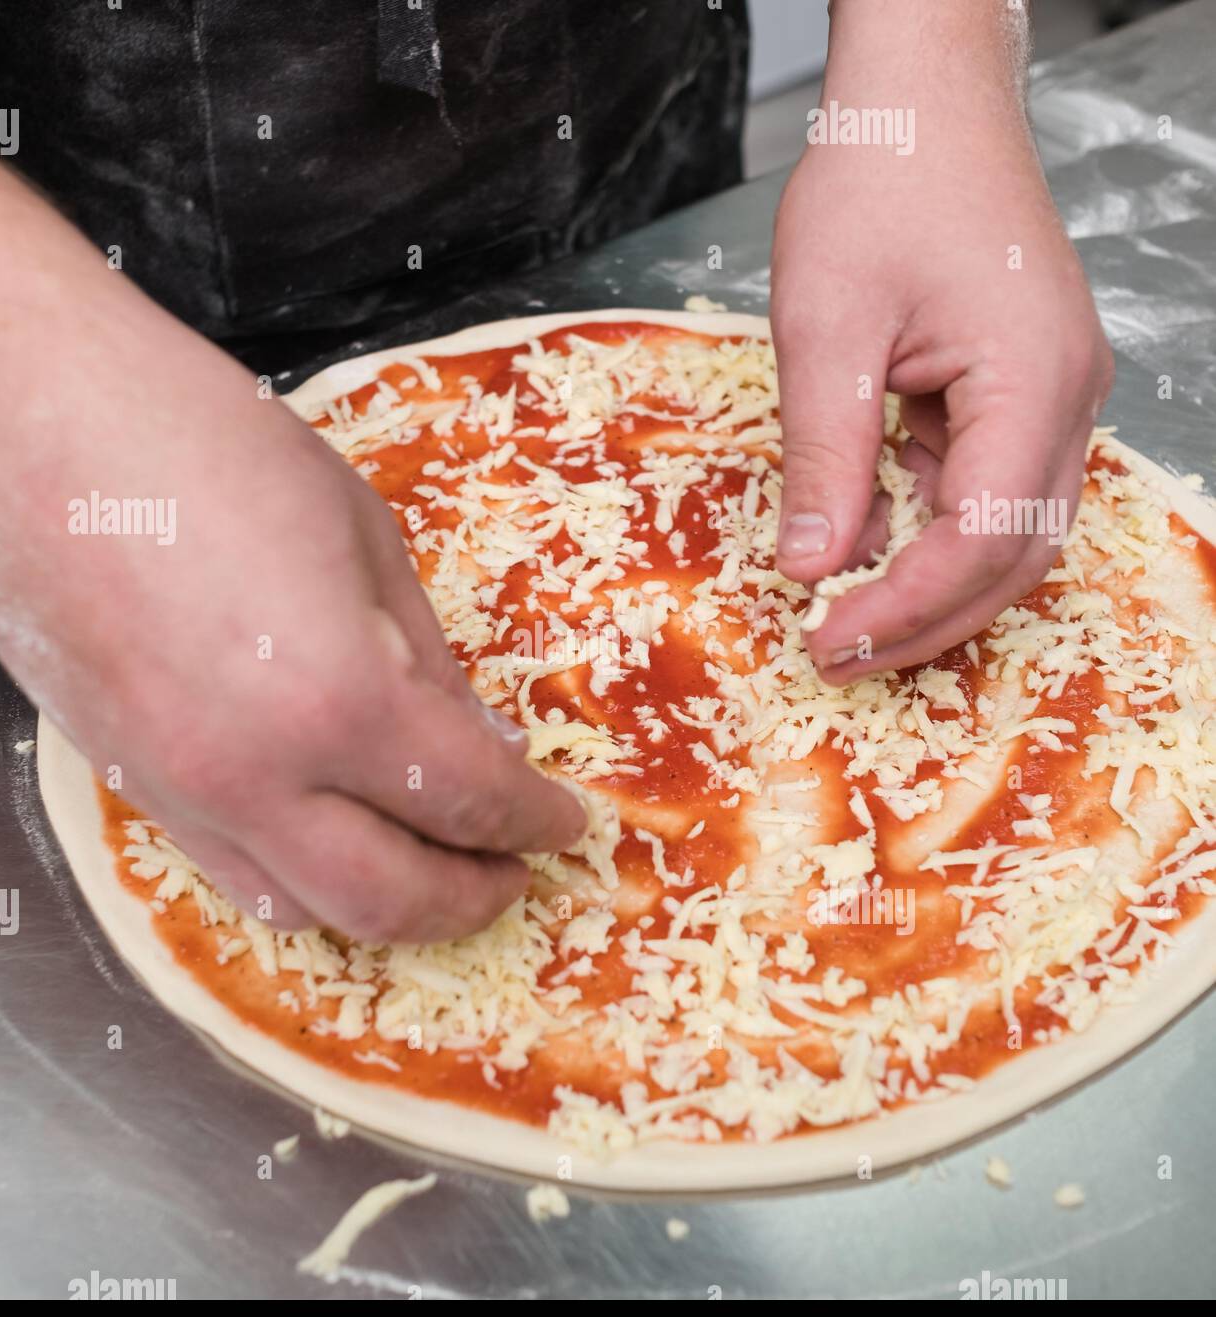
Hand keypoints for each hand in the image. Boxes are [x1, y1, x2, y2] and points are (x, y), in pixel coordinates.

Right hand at [0, 139, 583, 942]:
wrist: (35, 418)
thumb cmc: (210, 445)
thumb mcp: (365, 538)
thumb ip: (428, 662)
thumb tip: (478, 742)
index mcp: (338, 699)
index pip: (469, 800)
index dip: (533, 820)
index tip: (565, 823)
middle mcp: (256, 776)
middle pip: (391, 899)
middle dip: (472, 897)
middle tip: (513, 873)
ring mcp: (179, 792)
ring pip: (301, 911)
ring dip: (385, 909)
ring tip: (431, 869)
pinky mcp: (126, 782)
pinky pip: (228, 871)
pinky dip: (300, 881)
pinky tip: (333, 843)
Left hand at [770, 0, 1113, 680]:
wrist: (922, 104)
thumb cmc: (877, 188)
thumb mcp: (825, 328)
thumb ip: (824, 458)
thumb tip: (809, 569)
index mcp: (1033, 379)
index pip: (985, 537)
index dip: (905, 604)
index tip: (826, 637)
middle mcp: (1065, 399)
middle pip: (1014, 556)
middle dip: (924, 619)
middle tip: (834, 654)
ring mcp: (1051, 397)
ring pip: (1007, 535)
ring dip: (930, 588)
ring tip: (846, 623)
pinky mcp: (1018, 394)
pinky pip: (984, 491)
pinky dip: (927, 535)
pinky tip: (866, 554)